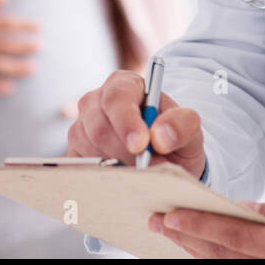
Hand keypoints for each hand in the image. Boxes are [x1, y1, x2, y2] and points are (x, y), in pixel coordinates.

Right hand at [66, 70, 206, 177]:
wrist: (165, 160)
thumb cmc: (175, 138)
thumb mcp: (191, 129)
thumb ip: (183, 125)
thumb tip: (160, 136)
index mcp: (125, 84)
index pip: (117, 97)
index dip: (126, 122)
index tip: (140, 145)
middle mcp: (96, 101)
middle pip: (99, 127)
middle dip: (126, 152)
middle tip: (149, 169)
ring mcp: (81, 127)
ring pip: (89, 150)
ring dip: (117, 167)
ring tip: (139, 171)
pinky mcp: (73, 153)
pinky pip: (80, 169)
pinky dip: (101, 178)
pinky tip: (120, 180)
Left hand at [147, 190, 264, 257]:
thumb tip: (244, 208)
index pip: (236, 238)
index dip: (201, 226)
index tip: (173, 215)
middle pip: (223, 257)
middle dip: (187, 238)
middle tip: (157, 221)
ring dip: (196, 252)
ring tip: (170, 234)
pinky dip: (218, 260)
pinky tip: (200, 250)